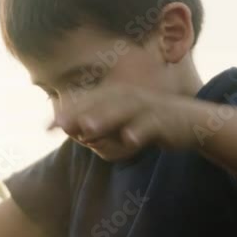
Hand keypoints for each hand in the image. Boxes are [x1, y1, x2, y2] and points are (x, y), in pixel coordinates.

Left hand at [52, 84, 200, 150]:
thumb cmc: (148, 125)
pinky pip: (150, 126)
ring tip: (88, 130)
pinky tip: (129, 140)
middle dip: (80, 115)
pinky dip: (139, 131)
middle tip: (62, 126)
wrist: (190, 123)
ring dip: (105, 119)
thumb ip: (99, 133)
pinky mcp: (163, 119)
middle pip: (99, 105)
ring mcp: (145, 106)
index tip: (46, 129)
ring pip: (122, 111)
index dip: (66, 115)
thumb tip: (77, 136)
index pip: (85, 105)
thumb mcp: (121, 129)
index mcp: (114, 97)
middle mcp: (127, 97)